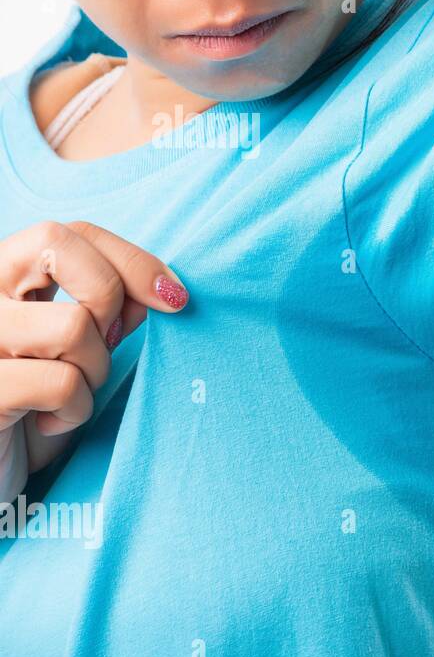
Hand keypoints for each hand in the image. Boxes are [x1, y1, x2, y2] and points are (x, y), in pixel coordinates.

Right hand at [0, 221, 188, 504]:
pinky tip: (46, 424)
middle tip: (106, 344)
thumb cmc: (36, 410)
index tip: (174, 299)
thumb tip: (162, 291)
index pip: (68, 232)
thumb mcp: (77, 354)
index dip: (132, 258)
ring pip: (72, 324)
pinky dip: (73, 410)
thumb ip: (109, 312)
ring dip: (93, 368)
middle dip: (107, 297)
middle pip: (58, 243)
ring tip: (68, 395)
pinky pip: (60, 382)